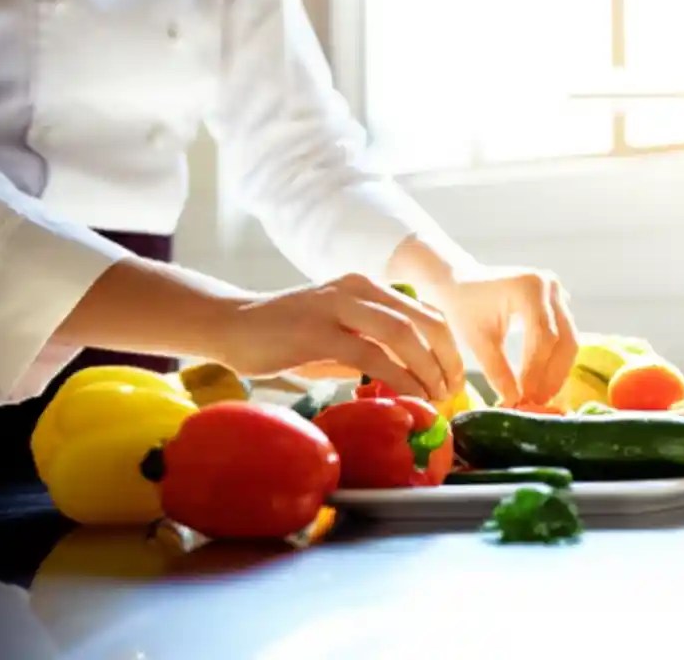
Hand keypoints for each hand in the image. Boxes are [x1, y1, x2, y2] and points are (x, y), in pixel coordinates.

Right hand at [217, 273, 463, 400]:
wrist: (229, 325)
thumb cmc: (283, 336)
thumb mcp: (336, 335)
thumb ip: (370, 348)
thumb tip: (409, 379)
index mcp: (366, 287)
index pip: (424, 312)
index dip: (448, 346)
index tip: (454, 377)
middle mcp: (357, 289)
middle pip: (423, 321)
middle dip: (446, 359)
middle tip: (452, 391)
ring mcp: (337, 307)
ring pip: (403, 334)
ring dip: (427, 370)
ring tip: (435, 397)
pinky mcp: (317, 332)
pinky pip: (371, 355)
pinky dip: (398, 377)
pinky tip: (408, 395)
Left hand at [429, 265, 577, 406]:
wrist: (460, 283)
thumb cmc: (464, 308)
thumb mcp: (477, 340)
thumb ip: (497, 370)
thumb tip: (514, 402)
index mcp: (530, 288)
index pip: (543, 338)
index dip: (537, 372)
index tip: (525, 398)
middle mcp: (550, 286)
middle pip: (564, 338)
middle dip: (553, 374)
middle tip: (538, 402)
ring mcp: (557, 292)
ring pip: (569, 339)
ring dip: (557, 371)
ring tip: (541, 397)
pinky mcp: (558, 302)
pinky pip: (565, 335)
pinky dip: (556, 360)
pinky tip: (543, 382)